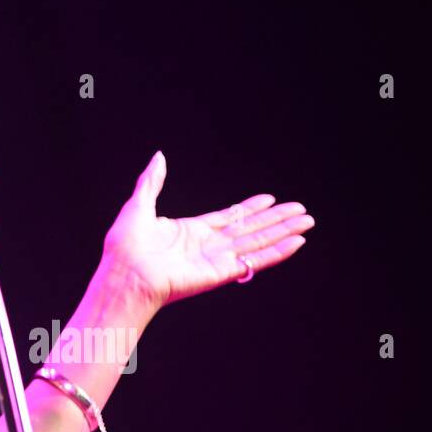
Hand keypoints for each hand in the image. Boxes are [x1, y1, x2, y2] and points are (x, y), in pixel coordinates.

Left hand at [101, 151, 313, 314]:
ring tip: (307, 222)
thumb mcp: (139, 205)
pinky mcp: (222, 272)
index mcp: (190, 231)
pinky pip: (255, 261)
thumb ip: (152, 181)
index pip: (229, 217)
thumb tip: (159, 157)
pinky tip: (297, 242)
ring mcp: (216, 259)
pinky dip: (277, 252)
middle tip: (301, 210)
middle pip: (250, 229)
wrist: (124, 275)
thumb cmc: (125, 246)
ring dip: (283, 232)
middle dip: (276, 219)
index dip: (250, 208)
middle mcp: (207, 246)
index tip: (270, 198)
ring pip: (258, 242)